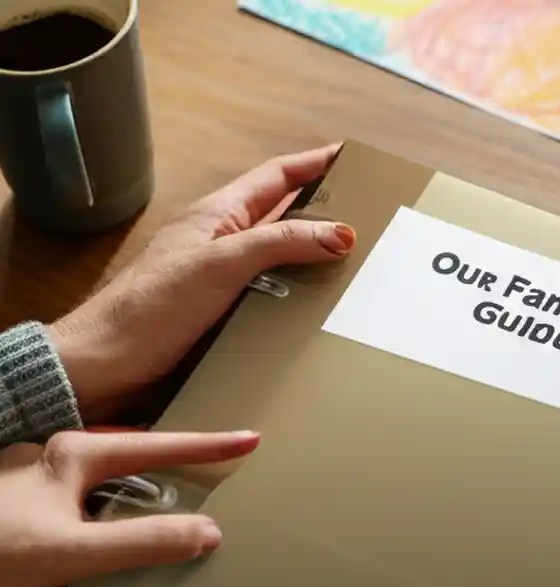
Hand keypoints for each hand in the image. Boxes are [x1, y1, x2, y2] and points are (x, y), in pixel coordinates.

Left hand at [0, 430, 257, 586]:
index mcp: (53, 539)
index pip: (145, 537)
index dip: (189, 538)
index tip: (218, 537)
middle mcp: (48, 483)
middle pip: (137, 450)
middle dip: (197, 444)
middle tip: (248, 438)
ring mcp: (29, 459)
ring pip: (106, 442)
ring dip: (154, 442)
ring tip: (199, 443)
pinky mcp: (15, 457)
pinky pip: (78, 450)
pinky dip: (112, 451)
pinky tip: (122, 462)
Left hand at [50, 145, 354, 423]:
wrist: (103, 366)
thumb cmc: (146, 309)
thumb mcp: (220, 265)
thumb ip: (279, 243)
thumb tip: (339, 232)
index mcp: (217, 215)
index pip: (277, 177)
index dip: (314, 163)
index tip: (350, 157)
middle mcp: (220, 241)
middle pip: (283, 216)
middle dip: (324, 211)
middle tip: (367, 213)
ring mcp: (220, 277)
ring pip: (280, 258)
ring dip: (314, 259)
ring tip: (355, 263)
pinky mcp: (220, 313)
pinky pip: (271, 294)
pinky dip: (298, 295)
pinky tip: (318, 308)